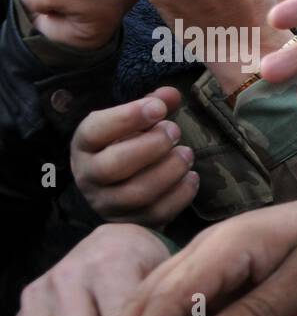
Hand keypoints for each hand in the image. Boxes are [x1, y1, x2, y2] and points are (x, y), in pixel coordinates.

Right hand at [71, 87, 197, 225]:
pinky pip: (158, 213)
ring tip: (187, 154)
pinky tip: (192, 176)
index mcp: (84, 145)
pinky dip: (180, 194)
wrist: (117, 188)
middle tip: (175, 131)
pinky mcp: (132, 222)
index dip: (127, 118)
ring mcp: (109, 204)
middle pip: (115, 165)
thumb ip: (151, 105)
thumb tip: (173, 94)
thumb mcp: (131, 122)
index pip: (95, 131)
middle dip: (152, 146)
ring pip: (138, 192)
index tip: (159, 107)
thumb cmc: (126, 145)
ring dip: (170, 170)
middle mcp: (89, 177)